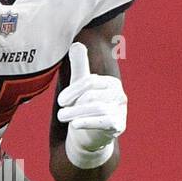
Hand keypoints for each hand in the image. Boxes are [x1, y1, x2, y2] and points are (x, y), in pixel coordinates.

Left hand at [57, 41, 126, 164]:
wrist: (89, 136)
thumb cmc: (84, 108)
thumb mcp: (80, 86)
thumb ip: (79, 65)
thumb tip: (76, 43)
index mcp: (110, 83)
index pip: (90, 82)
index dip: (73, 90)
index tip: (60, 101)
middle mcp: (119, 95)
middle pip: (92, 96)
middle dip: (74, 104)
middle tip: (61, 113)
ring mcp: (121, 111)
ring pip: (96, 108)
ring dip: (76, 113)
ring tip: (63, 118)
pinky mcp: (119, 126)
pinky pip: (104, 122)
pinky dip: (88, 122)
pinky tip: (74, 125)